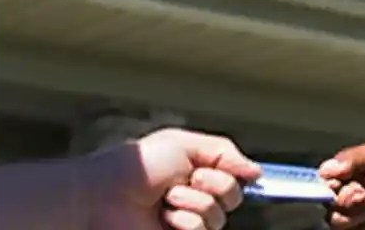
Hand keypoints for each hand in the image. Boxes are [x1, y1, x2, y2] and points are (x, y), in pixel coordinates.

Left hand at [86, 127, 262, 229]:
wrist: (107, 193)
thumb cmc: (140, 166)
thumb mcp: (184, 144)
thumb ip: (223, 151)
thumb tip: (257, 171)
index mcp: (197, 172)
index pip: (235, 175)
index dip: (238, 172)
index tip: (242, 170)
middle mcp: (195, 197)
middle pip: (233, 196)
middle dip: (215, 184)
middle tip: (188, 178)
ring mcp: (187, 220)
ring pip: (218, 216)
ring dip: (194, 201)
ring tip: (168, 198)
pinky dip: (185, 220)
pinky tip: (166, 216)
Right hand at [318, 140, 364, 229]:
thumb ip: (353, 157)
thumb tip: (327, 168)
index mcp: (348, 178)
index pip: (322, 185)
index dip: (325, 186)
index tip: (334, 184)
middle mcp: (350, 201)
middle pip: (328, 207)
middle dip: (345, 200)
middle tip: (364, 193)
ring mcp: (360, 221)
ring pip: (339, 224)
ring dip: (358, 214)